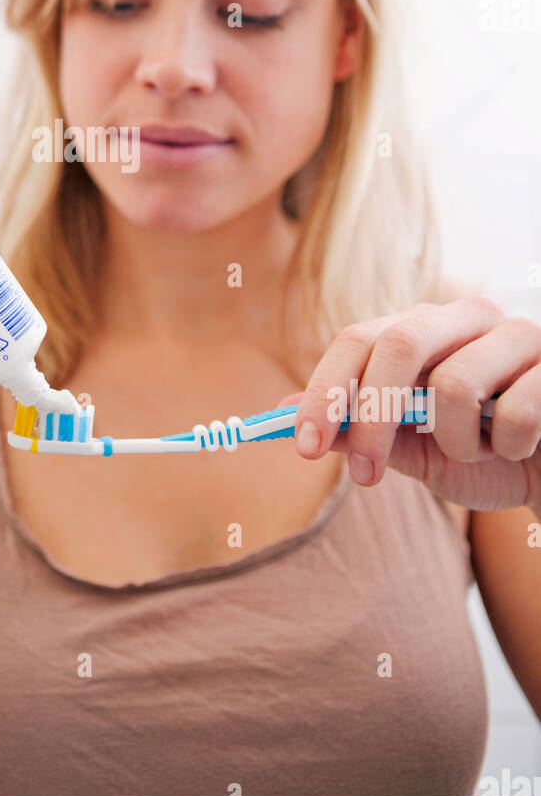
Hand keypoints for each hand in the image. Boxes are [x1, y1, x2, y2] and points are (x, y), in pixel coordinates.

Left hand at [276, 296, 540, 511]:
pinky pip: (513, 412)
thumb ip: (357, 429)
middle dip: (372, 416)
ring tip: (477, 452)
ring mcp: (516, 333)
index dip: (325, 390)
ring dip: (455, 443)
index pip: (358, 339)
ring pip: (454, 384)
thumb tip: (279, 415)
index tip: (303, 446)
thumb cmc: (486, 456)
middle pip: (398, 342)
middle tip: (364, 477)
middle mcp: (466, 318)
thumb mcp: (416, 450)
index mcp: (423, 329)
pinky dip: (506, 449)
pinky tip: (519, 448)